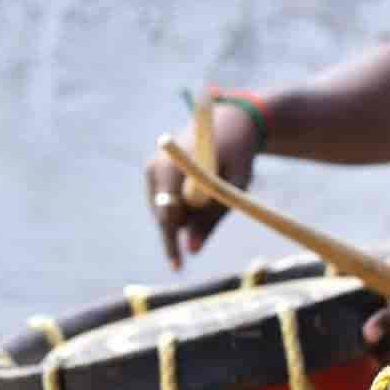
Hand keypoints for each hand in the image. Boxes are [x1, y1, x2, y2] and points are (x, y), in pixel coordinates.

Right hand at [144, 104, 259, 268]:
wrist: (228, 123)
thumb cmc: (237, 153)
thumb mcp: (234, 185)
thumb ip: (213, 216)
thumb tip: (193, 249)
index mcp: (174, 165)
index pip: (168, 212)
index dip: (172, 240)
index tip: (178, 265)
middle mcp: (156, 166)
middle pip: (162, 215)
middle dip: (179, 233)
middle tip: (190, 252)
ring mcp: (152, 170)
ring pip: (164, 212)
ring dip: (184, 221)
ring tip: (210, 202)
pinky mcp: (155, 174)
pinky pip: (166, 205)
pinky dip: (182, 212)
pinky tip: (199, 198)